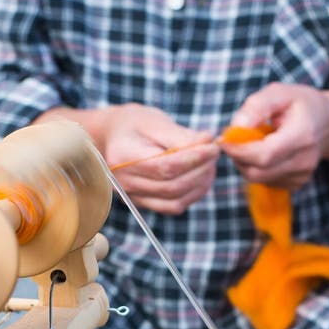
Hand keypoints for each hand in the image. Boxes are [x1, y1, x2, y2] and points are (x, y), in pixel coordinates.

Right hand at [97, 103, 218, 213]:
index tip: (213, 146)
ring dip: (200, 184)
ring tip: (209, 164)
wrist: (113, 138)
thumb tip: (208, 143)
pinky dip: (192, 194)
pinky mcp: (145, 204)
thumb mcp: (155, 121)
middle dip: (200, 170)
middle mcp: (125, 182)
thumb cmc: (134, 125)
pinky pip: (173, 207)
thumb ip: (181, 135)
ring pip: (175, 200)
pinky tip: (200, 178)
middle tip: (214, 153)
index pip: (165, 166)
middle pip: (172, 186)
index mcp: (123, 157)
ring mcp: (134, 197)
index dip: (194, 158)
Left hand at [220, 83, 328, 189]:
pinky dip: (257, 169)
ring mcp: (302, 176)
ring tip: (251, 143)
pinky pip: (266, 182)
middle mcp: (305, 160)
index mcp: (303, 135)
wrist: (327, 123)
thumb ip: (257, 106)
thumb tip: (237, 127)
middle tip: (233, 141)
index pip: (264, 155)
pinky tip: (263, 153)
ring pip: (259, 179)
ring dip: (245, 163)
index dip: (239, 151)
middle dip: (238, 157)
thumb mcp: (280, 93)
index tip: (223, 140)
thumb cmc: (300, 105)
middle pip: (258, 171)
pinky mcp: (296, 184)